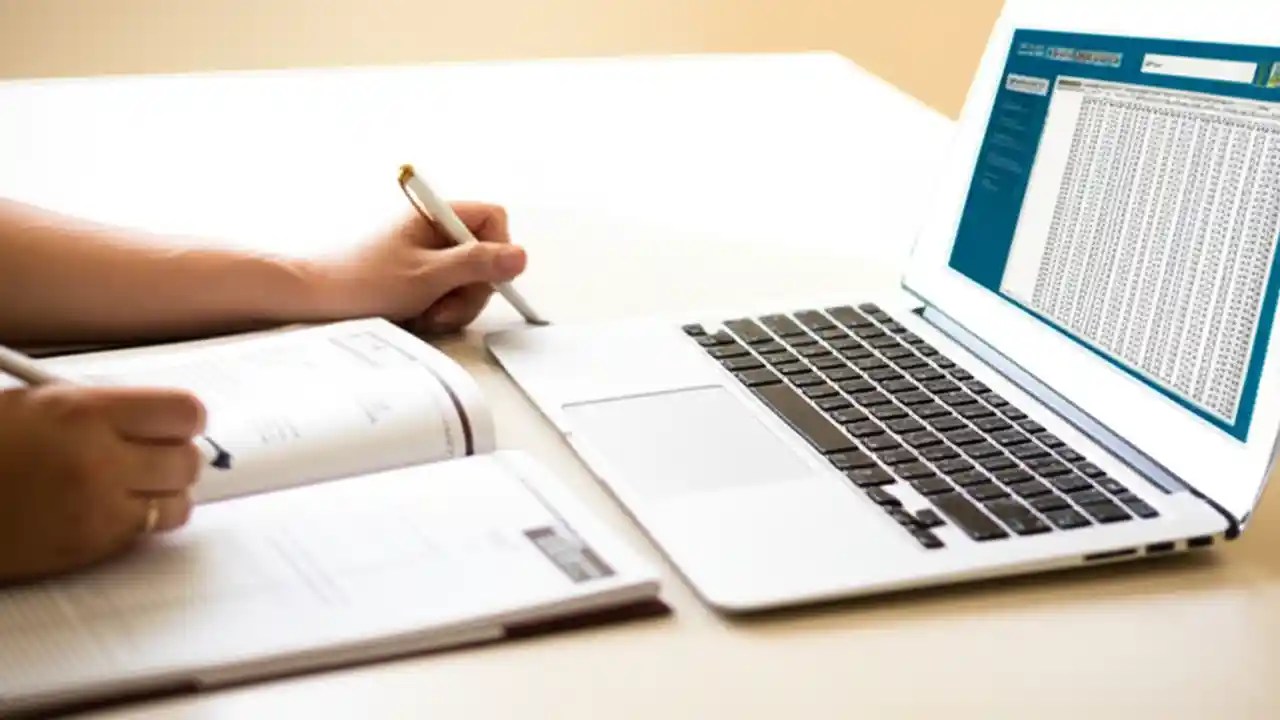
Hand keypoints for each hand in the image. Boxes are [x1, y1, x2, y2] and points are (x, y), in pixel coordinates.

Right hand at [0, 385, 205, 584]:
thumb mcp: (37, 402)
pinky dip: (137, 523)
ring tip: (134, 485)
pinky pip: (143, 535)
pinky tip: (107, 509)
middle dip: (174, 456)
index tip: (172, 423)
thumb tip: (154, 417)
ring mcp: (96, 510)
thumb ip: (101, 408)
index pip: (185, 413)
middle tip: (152, 454)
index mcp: (84, 412)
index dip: (182, 419)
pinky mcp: (87, 548)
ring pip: (177, 504)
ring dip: (164, 494)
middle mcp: (99, 461)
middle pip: (188, 460)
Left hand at [312, 203, 527, 334]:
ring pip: (469, 280)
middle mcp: (435, 231)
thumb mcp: (428, 275)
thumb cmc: (364, 281)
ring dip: (455, 304)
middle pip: (485, 256)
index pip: (493, 219)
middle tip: (446, 308)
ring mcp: (427, 256)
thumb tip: (521, 256)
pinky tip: (418, 317)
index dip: (498, 249)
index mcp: (436, 215)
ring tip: (426, 315)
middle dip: (472, 289)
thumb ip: (477, 264)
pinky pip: (449, 294)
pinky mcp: (418, 279)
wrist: (312, 299)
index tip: (486, 277)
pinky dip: (440, 310)